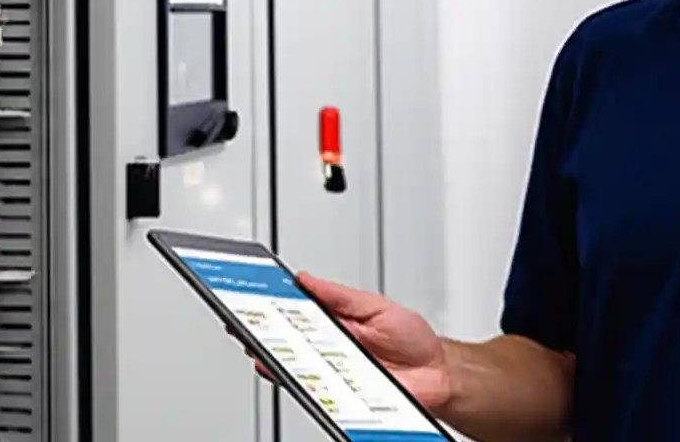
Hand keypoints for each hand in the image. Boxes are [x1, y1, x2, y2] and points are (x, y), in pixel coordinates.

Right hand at [238, 273, 452, 413]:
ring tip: (257, 346)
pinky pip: (311, 394)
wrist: (438, 375)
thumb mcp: (377, 307)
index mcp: (332, 324)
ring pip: (291, 370)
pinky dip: (297, 385)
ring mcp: (331, 376)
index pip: (291, 314)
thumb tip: (305, 279)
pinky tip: (287, 373)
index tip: (245, 293)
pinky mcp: (338, 399)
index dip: (266, 305)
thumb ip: (340, 296)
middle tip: (241, 322)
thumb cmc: (413, 340)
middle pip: (284, 343)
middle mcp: (327, 351)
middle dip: (259, 332)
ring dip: (271, 359)